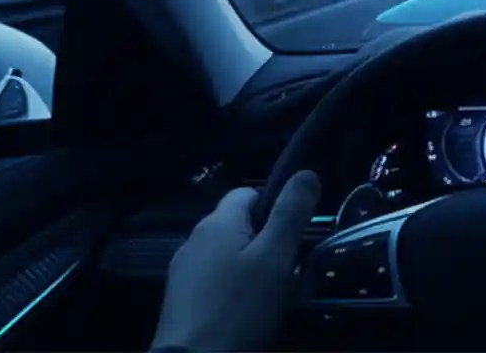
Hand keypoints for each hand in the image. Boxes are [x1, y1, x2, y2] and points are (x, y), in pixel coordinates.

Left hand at [151, 170, 320, 351]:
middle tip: (287, 268)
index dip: (275, 206)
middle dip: (264, 240)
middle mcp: (194, 239)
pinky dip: (230, 288)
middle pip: (238, 224)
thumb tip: (306, 173)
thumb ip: (290, 214)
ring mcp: (182, 271)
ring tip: (269, 294)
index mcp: (217, 222)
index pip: (248, 192)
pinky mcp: (179, 299)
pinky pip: (213, 279)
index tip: (293, 234)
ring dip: (248, 265)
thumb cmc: (239, 307)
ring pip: (226, 254)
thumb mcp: (274, 258)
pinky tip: (243, 311)